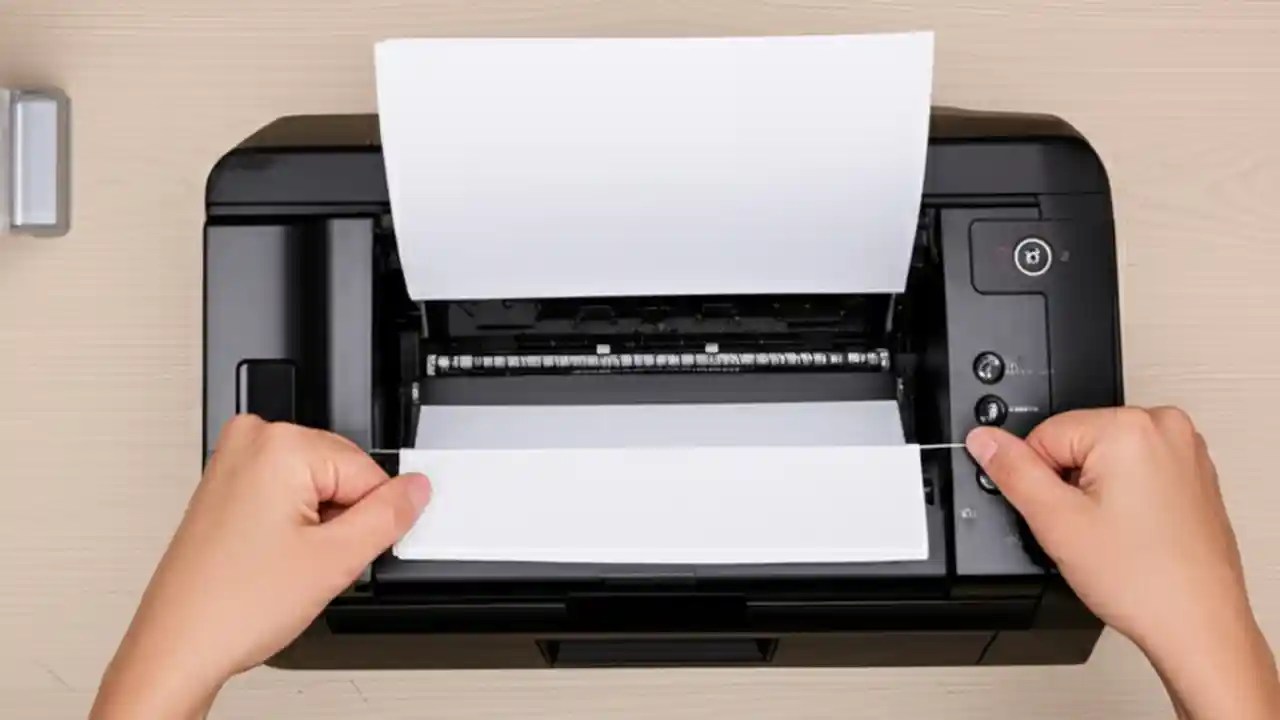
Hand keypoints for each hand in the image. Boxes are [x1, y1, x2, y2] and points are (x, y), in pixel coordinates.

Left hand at [91, 416, 430, 718]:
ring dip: (318, 526)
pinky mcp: (225, 484)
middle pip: (342, 473)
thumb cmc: (231, 606)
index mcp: (279, 443)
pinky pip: (287, 493)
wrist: (177, 646)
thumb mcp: (335, 560)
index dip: (370, 519)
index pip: (369, 471)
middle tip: (312, 563)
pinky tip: (274, 558)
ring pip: (317, 486)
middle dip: (342, 520)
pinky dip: (294, 525)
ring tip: (286, 564)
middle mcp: (251, 439)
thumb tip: (416, 489)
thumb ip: (390, 516)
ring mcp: (233, 461)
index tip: (346, 551)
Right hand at [967, 407, 1278, 719]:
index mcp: (1130, 427)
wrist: (1199, 625)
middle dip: (1070, 485)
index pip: (1044, 435)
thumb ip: (1012, 472)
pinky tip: (1136, 532)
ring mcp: (1185, 449)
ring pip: (1103, 458)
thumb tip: (984, 440)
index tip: (1065, 517)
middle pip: (1075, 442)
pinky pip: (1134, 469)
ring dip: (1097, 492)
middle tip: (1092, 530)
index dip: (1040, 482)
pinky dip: (1125, 497)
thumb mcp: (1056, 522)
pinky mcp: (1194, 471)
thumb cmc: (1144, 581)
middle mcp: (1165, 427)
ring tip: (1117, 534)